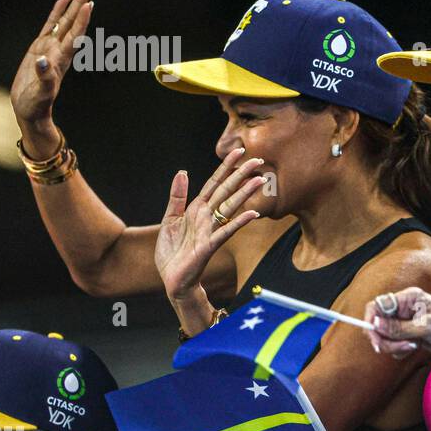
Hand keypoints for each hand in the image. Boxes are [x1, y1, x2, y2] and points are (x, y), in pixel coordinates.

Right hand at [10, 0, 97, 154]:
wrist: (30, 109)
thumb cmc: (37, 104)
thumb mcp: (41, 92)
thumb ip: (44, 77)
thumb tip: (43, 60)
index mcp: (62, 60)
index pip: (75, 36)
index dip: (82, 21)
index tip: (89, 4)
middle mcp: (60, 50)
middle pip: (74, 22)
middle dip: (82, 3)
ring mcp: (51, 47)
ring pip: (65, 20)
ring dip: (74, 4)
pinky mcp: (40, 47)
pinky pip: (51, 24)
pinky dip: (57, 12)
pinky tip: (63, 0)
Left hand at [155, 147, 263, 307]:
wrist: (172, 278)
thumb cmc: (173, 251)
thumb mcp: (170, 218)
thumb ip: (177, 196)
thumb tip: (183, 172)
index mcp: (198, 208)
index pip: (215, 183)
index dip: (226, 167)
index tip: (238, 151)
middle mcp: (208, 217)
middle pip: (227, 191)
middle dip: (242, 175)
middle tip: (258, 161)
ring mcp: (210, 230)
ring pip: (230, 207)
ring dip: (245, 193)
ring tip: (260, 180)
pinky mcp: (209, 246)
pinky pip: (226, 232)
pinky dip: (239, 222)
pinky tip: (252, 213)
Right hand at [363, 287, 430, 362]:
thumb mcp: (427, 327)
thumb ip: (400, 328)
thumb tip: (375, 325)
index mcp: (409, 298)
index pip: (378, 305)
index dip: (371, 321)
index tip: (374, 338)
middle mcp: (405, 309)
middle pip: (378, 323)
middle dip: (384, 339)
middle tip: (400, 348)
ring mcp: (407, 324)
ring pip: (385, 337)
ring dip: (393, 346)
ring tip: (412, 348)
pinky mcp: (411, 337)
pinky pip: (394, 345)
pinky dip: (399, 351)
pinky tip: (414, 350)